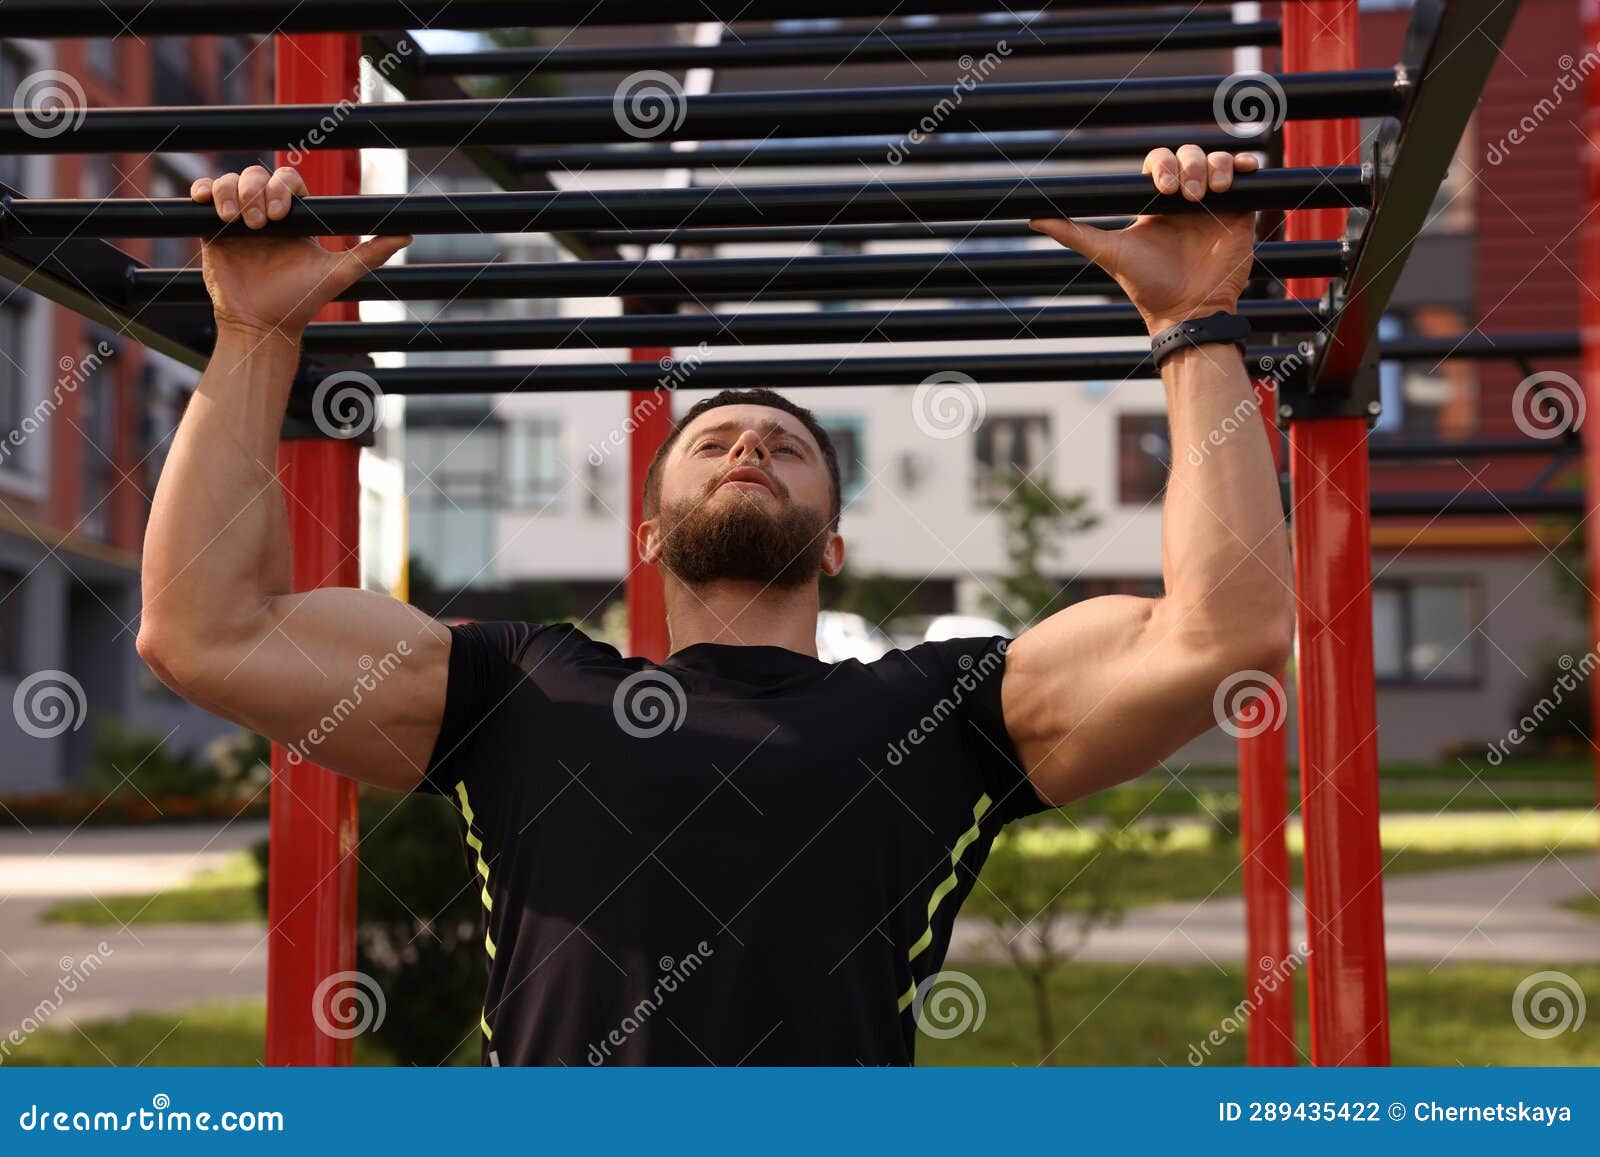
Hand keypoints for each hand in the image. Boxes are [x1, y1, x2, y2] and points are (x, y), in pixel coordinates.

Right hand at [192, 165, 410, 344]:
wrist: (262, 325)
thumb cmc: (300, 301)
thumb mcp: (337, 274)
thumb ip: (370, 253)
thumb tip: (408, 234)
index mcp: (295, 219)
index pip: (288, 181)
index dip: (282, 187)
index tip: (280, 215)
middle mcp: (266, 215)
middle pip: (257, 175)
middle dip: (257, 192)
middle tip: (260, 225)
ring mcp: (238, 219)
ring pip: (231, 181)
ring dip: (231, 192)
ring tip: (236, 221)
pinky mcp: (213, 229)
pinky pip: (205, 195)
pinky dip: (204, 190)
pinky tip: (207, 203)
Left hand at [1028, 145, 1259, 335]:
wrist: (1187, 310)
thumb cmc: (1147, 285)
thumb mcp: (1108, 252)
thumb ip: (1074, 233)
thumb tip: (1032, 218)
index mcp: (1157, 204)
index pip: (1160, 162)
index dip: (1161, 164)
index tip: (1161, 186)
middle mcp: (1186, 199)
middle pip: (1190, 156)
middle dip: (1188, 166)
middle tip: (1184, 195)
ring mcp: (1215, 204)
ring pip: (1218, 160)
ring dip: (1215, 166)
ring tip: (1210, 193)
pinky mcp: (1241, 212)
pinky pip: (1249, 178)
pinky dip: (1246, 167)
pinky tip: (1240, 175)